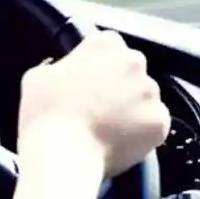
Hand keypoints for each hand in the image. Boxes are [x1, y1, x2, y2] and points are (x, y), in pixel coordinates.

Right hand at [17, 31, 169, 176]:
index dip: (99, 67)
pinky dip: (142, 134)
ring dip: (132, 111)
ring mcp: (151, 92)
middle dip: (119, 87)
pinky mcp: (160, 120)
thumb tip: (66, 73)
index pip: (110, 47)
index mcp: (106, 44)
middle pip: (131, 72)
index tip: (89, 85)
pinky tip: (120, 144)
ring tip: (108, 132)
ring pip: (144, 99)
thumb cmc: (45, 114)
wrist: (63, 153)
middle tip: (98, 110)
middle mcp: (134, 62)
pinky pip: (154, 125)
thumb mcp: (39, 77)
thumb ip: (60, 66)